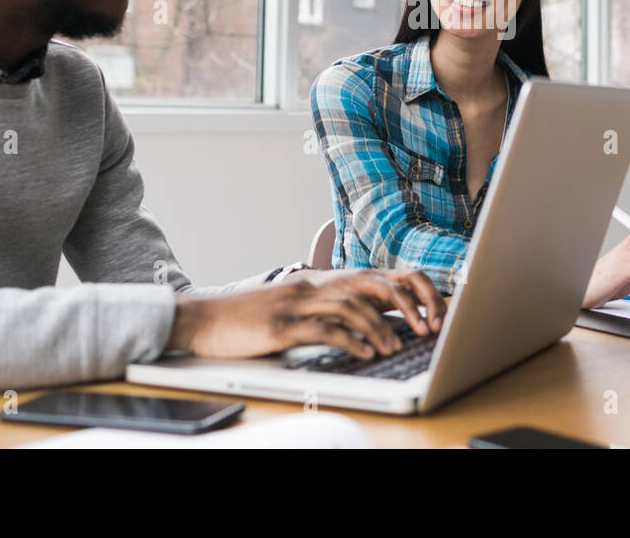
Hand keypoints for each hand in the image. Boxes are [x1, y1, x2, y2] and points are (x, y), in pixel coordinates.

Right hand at [167, 274, 431, 359]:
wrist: (201, 318)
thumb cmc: (247, 318)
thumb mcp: (291, 307)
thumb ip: (324, 308)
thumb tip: (363, 321)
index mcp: (317, 280)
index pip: (373, 276)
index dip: (406, 290)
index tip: (427, 312)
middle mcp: (311, 285)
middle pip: (371, 284)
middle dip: (405, 303)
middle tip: (425, 326)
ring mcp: (296, 303)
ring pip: (351, 306)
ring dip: (380, 327)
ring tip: (396, 346)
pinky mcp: (281, 326)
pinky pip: (324, 329)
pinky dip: (350, 340)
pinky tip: (366, 354)